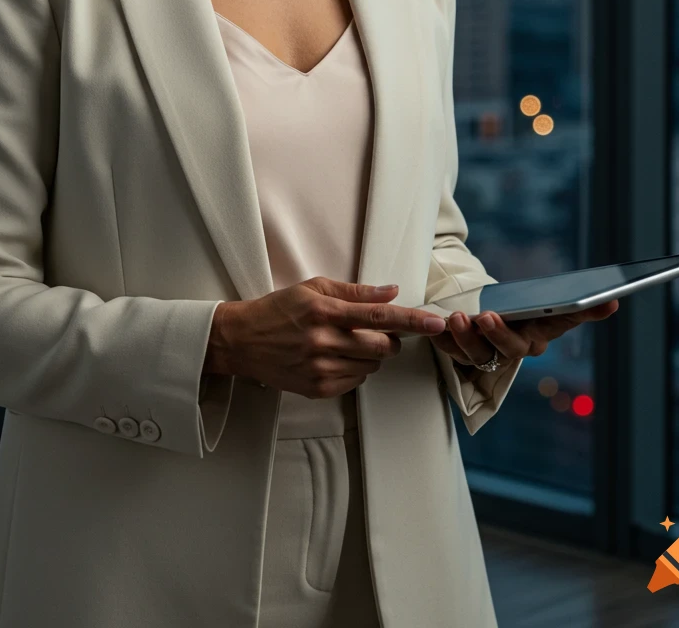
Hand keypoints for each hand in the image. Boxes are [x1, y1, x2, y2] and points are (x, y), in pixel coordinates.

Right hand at [205, 277, 446, 398]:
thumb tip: (392, 290)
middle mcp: (324, 342)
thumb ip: (356, 291)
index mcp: (324, 311)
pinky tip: (336, 358)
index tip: (436, 322)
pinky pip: (357, 382)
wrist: (243, 341)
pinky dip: (356, 370)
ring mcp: (321, 369)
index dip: (411, 320)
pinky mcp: (318, 389)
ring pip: (372, 366)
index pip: (378, 315)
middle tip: (378, 332)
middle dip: (390, 339)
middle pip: (382, 346)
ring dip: (372, 355)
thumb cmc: (280, 309)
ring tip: (348, 343)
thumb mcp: (314, 289)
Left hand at [432, 298, 619, 367]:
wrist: (495, 316)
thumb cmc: (528, 313)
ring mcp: (485, 354)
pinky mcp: (460, 352)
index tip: (499, 314)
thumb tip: (613, 302)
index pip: (534, 340)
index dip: (521, 329)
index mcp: (535, 340)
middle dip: (493, 335)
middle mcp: (510, 352)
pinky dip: (441, 338)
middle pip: (503, 351)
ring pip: (473, 353)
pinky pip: (448, 350)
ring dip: (464, 336)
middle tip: (484, 316)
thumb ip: (581, 309)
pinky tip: (437, 321)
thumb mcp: (552, 307)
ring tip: (456, 317)